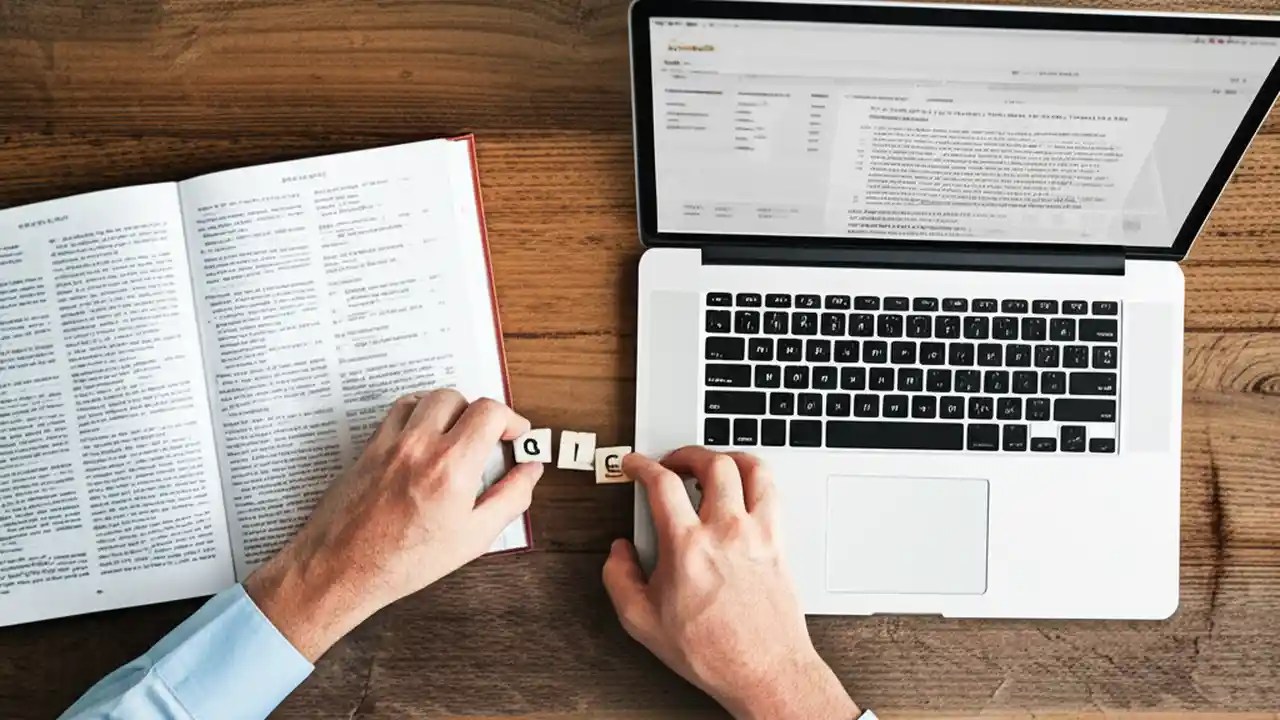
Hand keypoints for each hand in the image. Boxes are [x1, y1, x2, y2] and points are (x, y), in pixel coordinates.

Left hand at [244, 389, 542, 660]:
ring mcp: (392, 442)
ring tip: (456, 434)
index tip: (515, 435)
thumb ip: (510, 498)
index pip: (490, 412)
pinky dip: (419, 413)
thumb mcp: (473, 538)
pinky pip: (399, 410)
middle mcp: (421, 446)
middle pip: (460, 398)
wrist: (343, 568)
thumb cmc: (405, 561)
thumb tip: (530, 471)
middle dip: (481, 413)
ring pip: (429, 398)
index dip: (511, 419)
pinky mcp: (371, 446)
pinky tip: (425, 436)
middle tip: (488, 438)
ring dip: (450, 409)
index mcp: (452, 467)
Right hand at [602, 447, 857, 719]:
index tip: (635, 465)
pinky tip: (744, 488)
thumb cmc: (711, 651)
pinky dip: (756, 478)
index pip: (661, 484)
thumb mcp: (642, 622)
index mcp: (687, 546)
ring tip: (711, 465)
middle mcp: (725, 531)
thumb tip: (617, 552)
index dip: (642, 465)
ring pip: (750, 468)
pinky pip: (772, 492)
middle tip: (672, 463)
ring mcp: (757, 533)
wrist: (764, 670)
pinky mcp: (779, 542)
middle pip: (710, 463)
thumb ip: (619, 579)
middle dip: (685, 454)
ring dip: (726, 457)